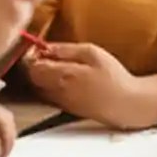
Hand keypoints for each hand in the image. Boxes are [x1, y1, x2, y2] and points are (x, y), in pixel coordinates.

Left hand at [25, 42, 148, 129]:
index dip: (32, 56)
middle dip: (36, 65)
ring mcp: (60, 102)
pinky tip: (67, 79)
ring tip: (60, 66)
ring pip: (39, 87)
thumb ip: (66, 50)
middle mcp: (56, 91)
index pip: (32, 67)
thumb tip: (45, 47)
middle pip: (32, 78)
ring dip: (43, 76)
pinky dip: (51, 85)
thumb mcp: (92, 53)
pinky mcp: (66, 109)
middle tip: (49, 55)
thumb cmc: (112, 76)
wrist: (125, 104)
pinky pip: (49, 95)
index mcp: (62, 76)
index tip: (39, 48)